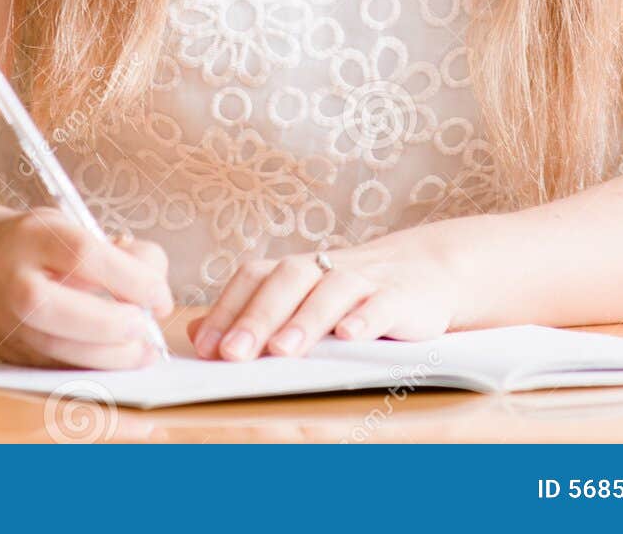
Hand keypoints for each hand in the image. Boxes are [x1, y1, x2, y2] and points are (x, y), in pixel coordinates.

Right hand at [0, 202, 173, 367]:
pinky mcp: (12, 357)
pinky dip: (94, 370)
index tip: (161, 295)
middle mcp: (15, 285)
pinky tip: (115, 358)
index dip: (133, 279)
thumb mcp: (69, 225)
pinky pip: (60, 372)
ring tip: (141, 349)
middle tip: (148, 324)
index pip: (87, 257)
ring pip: (68, 354)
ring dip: (116, 357)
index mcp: (32, 239)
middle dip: (123, 325)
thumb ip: (117, 251)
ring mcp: (10, 327)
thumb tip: (155, 283)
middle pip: (75, 314)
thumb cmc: (31, 242)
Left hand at [188, 238, 460, 360]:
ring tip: (282, 351)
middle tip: (232, 354)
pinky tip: (348, 336)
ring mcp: (364, 280)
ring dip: (305, 319)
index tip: (206, 348)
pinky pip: (381, 303)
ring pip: (330, 290)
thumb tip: (195, 333)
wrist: (427, 271)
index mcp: (296, 270)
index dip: (228, 309)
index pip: (254, 278)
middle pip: (286, 280)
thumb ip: (252, 313)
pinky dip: (365, 317)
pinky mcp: (400, 296)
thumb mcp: (302, 299)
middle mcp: (325, 267)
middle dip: (257, 316)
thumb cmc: (352, 294)